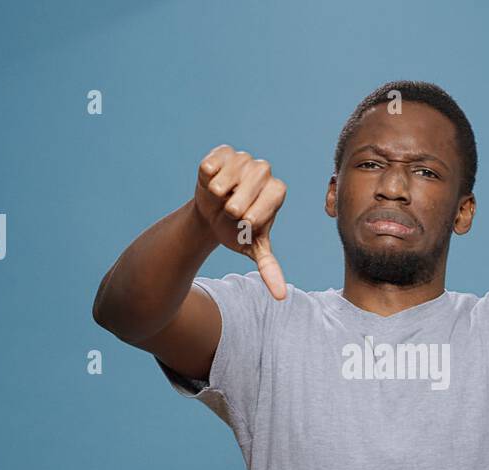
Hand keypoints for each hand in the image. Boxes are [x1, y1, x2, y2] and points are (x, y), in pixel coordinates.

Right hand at [193, 144, 287, 299]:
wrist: (211, 218)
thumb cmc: (237, 232)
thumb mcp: (252, 249)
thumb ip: (268, 267)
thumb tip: (280, 296)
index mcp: (276, 193)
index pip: (276, 193)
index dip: (263, 207)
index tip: (247, 223)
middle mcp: (263, 173)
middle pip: (259, 174)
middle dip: (246, 194)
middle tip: (232, 210)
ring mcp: (243, 161)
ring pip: (240, 163)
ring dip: (227, 181)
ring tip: (218, 195)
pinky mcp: (223, 154)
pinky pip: (220, 155)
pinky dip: (213, 164)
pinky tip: (207, 175)